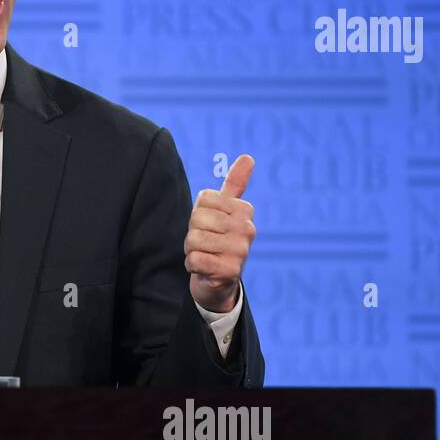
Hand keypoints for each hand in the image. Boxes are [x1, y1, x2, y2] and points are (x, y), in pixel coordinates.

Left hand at [185, 154, 255, 312]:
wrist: (219, 282)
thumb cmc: (218, 239)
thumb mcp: (225, 210)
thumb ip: (235, 184)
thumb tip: (249, 157)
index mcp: (244, 210)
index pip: (204, 199)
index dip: (198, 214)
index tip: (209, 226)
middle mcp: (247, 229)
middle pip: (197, 219)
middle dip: (193, 232)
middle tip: (205, 243)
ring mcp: (240, 251)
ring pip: (194, 239)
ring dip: (191, 250)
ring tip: (205, 255)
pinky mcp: (230, 271)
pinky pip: (195, 259)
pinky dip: (192, 265)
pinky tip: (204, 269)